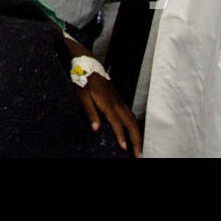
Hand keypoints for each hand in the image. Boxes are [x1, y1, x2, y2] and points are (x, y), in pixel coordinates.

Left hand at [65, 36, 141, 156]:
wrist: (88, 65)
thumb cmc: (83, 81)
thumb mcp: (82, 96)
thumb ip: (89, 112)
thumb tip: (96, 128)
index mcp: (107, 103)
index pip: (117, 122)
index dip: (121, 136)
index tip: (125, 148)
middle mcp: (116, 102)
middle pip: (131, 123)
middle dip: (136, 140)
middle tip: (138, 155)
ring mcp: (119, 101)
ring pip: (133, 120)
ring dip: (137, 135)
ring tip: (138, 149)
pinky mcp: (119, 100)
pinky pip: (131, 115)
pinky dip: (135, 126)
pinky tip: (134, 133)